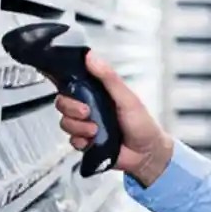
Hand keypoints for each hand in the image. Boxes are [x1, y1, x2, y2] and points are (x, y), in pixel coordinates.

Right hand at [54, 52, 173, 185]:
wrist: (146, 154)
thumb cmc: (142, 124)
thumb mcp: (127, 97)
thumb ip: (108, 78)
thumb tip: (91, 57)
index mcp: (98, 93)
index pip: (73, 83)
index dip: (67, 85)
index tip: (71, 89)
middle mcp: (90, 107)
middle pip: (63, 102)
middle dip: (72, 108)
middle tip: (88, 113)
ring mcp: (86, 125)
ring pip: (65, 122)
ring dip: (79, 127)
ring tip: (95, 130)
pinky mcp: (85, 142)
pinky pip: (71, 140)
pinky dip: (80, 141)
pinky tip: (92, 141)